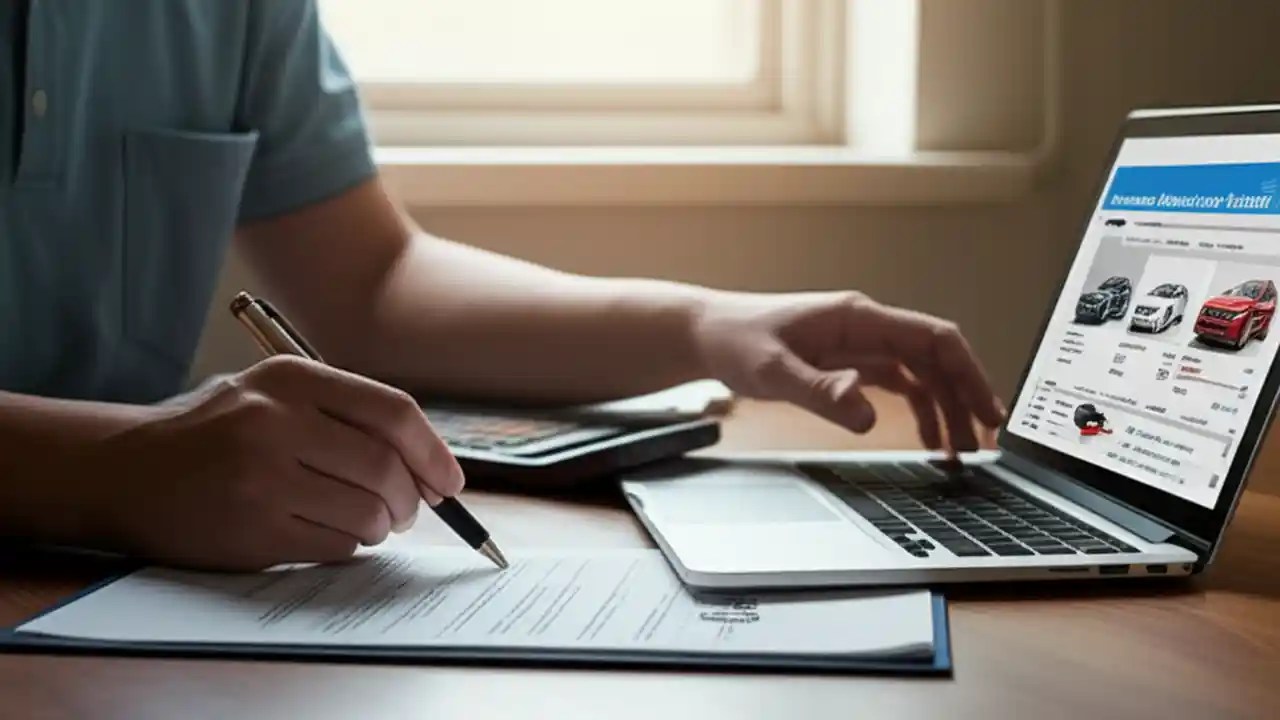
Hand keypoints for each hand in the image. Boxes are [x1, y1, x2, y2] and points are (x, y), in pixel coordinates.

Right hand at [75, 356, 462, 570]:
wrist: (124, 470)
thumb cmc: (217, 434)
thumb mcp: (273, 395)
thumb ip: (345, 416)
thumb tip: (430, 467)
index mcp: (289, 379)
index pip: (392, 411)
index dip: (433, 451)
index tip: (449, 481)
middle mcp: (275, 422)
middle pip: (385, 467)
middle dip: (410, 498)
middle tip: (406, 510)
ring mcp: (260, 477)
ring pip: (367, 512)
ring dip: (381, 526)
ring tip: (367, 522)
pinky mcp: (251, 530)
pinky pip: (335, 546)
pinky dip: (348, 545)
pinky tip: (326, 533)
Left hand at [694, 291, 1004, 451]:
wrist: (706, 334)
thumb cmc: (735, 340)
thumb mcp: (772, 370)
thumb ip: (820, 391)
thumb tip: (866, 412)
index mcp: (857, 317)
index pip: (933, 338)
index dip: (968, 372)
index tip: (986, 408)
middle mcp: (866, 327)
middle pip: (935, 359)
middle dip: (964, 398)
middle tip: (982, 443)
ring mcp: (859, 345)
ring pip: (921, 374)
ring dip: (945, 409)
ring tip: (959, 451)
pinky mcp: (848, 363)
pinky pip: (898, 384)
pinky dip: (918, 410)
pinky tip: (927, 439)